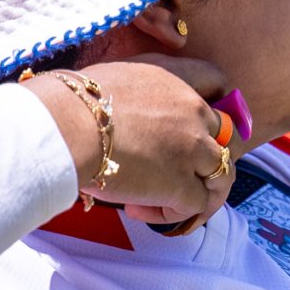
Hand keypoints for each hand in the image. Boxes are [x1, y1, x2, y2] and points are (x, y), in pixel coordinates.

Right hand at [25, 58, 241, 233]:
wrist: (64, 127)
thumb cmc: (70, 102)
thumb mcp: (113, 77)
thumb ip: (136, 92)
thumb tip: (123, 113)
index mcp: (174, 79)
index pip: (216, 82)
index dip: (214, 103)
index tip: (198, 123)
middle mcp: (193, 109)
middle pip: (225, 136)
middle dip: (205, 158)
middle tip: (173, 174)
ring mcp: (192, 147)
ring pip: (222, 174)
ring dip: (198, 192)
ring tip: (165, 203)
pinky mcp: (182, 182)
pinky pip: (197, 204)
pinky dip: (173, 213)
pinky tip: (139, 210)